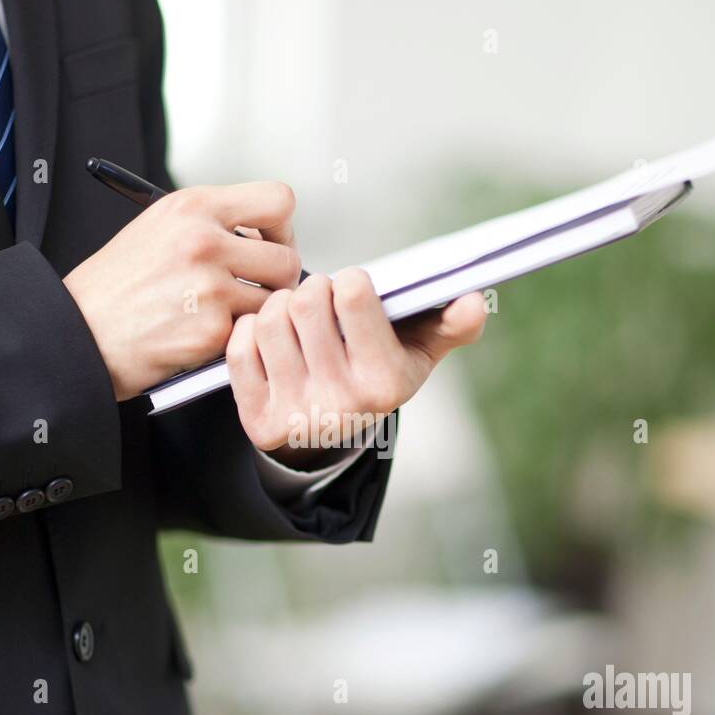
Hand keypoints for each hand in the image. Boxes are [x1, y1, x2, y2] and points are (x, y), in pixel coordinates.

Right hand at [63, 182, 298, 400]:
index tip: (271, 244)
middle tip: (255, 291)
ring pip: (273, 302)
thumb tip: (265, 238)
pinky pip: (249, 334)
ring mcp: (209, 288)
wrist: (76, 330)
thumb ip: (212, 223)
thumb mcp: (160, 228)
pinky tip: (204, 336)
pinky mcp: (210, 331)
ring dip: (256, 313)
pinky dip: (233, 339)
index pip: (279, 201)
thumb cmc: (114, 286)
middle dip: (276, 281)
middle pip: (287, 259)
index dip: (283, 228)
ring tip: (223, 315)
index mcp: (193, 207)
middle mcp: (203, 241)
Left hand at [226, 267, 486, 467]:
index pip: (351, 294)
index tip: (351, 289)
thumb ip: (452, 324)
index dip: (349, 280)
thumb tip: (475, 301)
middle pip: (306, 302)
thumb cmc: (379, 372)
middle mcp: (341, 405)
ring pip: (269, 321)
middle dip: (312, 289)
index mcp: (384, 383)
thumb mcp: (420, 352)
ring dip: (279, 306)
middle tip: (320, 297)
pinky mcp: (260, 421)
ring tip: (296, 315)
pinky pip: (239, 349)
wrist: (333, 434)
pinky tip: (270, 337)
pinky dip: (250, 331)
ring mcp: (298, 416)